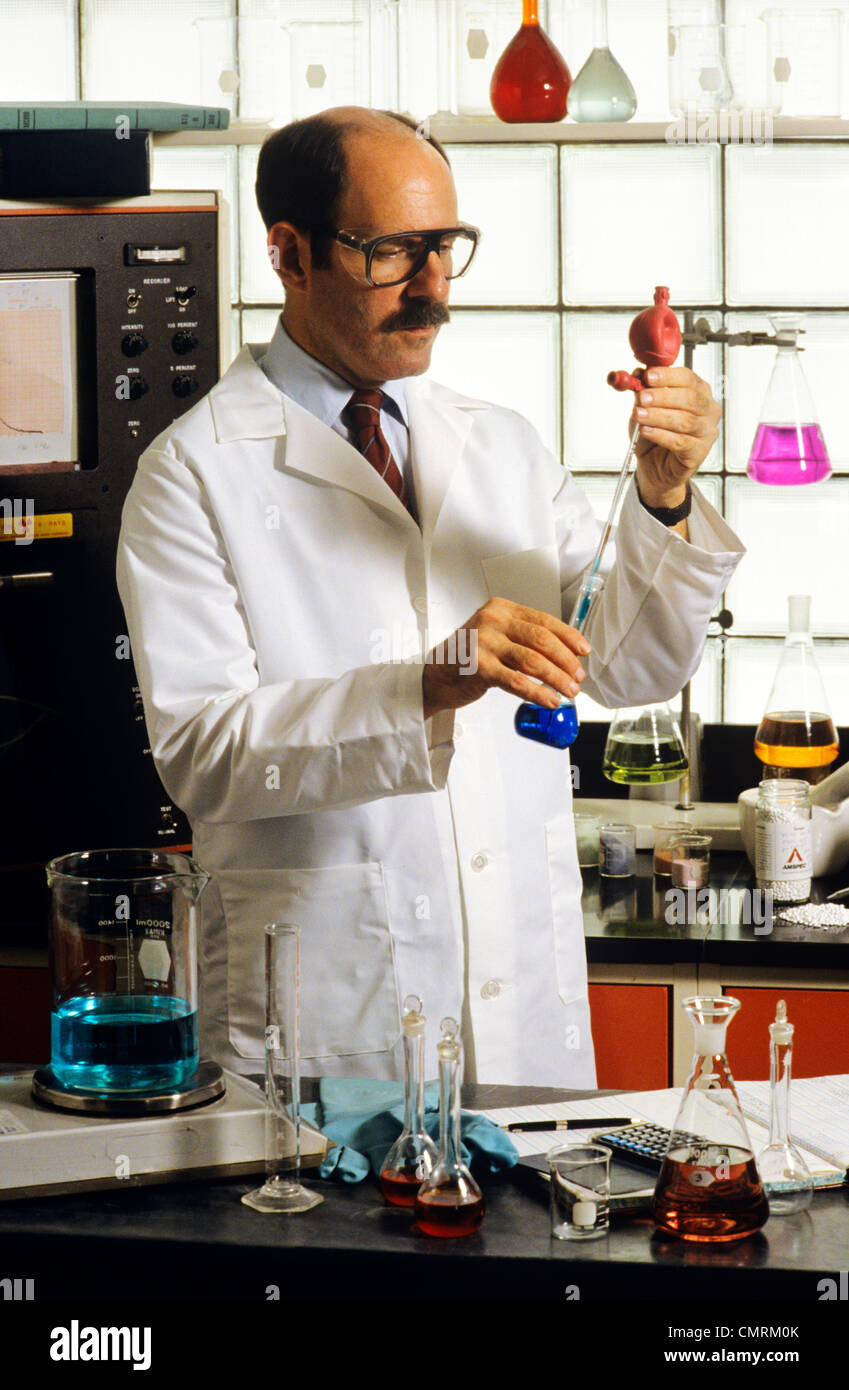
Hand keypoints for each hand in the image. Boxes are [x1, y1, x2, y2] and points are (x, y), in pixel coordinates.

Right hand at [422, 597, 590, 719]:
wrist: (434, 676)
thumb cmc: (468, 657)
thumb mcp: (495, 635)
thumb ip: (523, 637)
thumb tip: (564, 655)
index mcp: (501, 608)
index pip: (543, 620)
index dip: (568, 637)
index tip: (583, 651)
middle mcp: (493, 621)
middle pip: (542, 640)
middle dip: (566, 661)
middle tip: (577, 677)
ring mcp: (484, 643)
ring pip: (533, 661)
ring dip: (557, 678)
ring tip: (569, 692)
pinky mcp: (479, 667)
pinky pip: (517, 681)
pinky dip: (538, 693)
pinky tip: (550, 700)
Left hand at [631, 366, 720, 507]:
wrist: (654, 465)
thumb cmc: (654, 433)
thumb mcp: (645, 407)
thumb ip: (643, 390)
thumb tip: (637, 373)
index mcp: (699, 392)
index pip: (688, 378)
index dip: (667, 376)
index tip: (648, 376)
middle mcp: (708, 410)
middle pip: (690, 399)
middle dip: (663, 396)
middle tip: (642, 397)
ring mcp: (706, 432)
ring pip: (685, 421)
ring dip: (659, 416)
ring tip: (639, 414)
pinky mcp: (699, 452)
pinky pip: (680, 442)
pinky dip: (660, 435)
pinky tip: (646, 430)